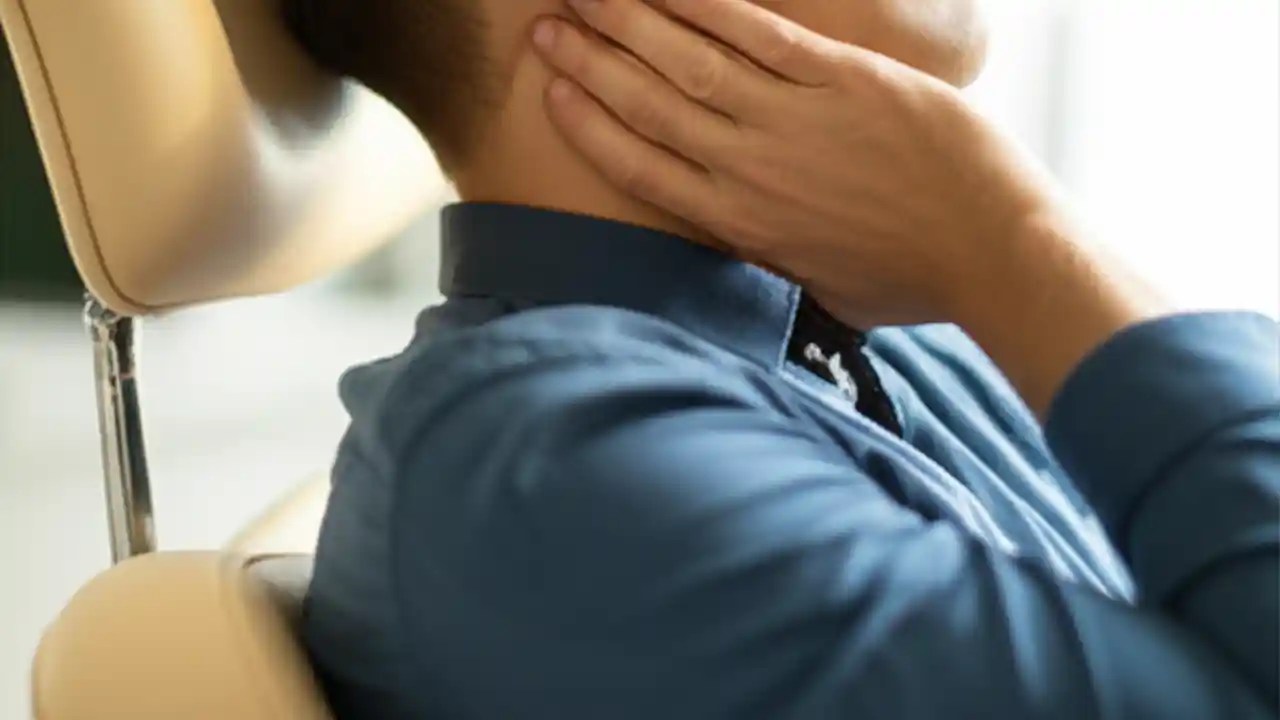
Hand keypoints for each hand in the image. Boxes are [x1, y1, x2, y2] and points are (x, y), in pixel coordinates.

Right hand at [531, 0, 1167, 413]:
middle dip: (591, 62)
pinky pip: (758, 31)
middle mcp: (751, 168)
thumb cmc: (914, 281)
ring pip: (689, 61)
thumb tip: (762, 250)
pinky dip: (707, 3)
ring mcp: (793, 119)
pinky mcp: (842, 79)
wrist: (995, 254)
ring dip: (629, 21)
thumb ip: (778, 260)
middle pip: (649, 105)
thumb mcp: (825, 289)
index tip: (552, 93)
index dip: (590, 124)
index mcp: (741, 223)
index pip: (642, 167)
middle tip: (544, 27)